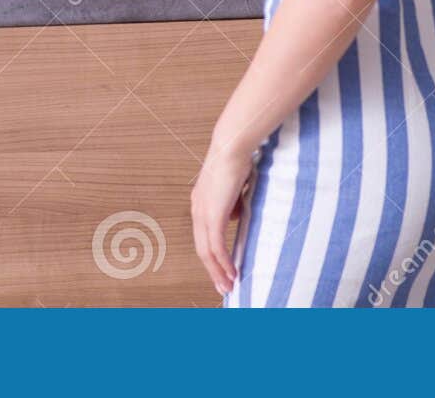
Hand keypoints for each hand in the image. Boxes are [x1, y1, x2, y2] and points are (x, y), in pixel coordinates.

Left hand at [190, 141, 255, 296]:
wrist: (231, 147)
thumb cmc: (236, 160)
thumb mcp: (234, 187)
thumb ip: (232, 203)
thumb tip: (235, 217)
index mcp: (201, 202)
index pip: (204, 235)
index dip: (212, 255)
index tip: (221, 270)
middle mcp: (197, 209)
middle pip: (202, 248)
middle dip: (213, 271)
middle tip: (223, 287)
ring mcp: (203, 213)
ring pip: (207, 251)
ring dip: (218, 271)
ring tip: (228, 286)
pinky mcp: (213, 215)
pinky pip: (216, 245)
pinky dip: (224, 262)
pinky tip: (232, 273)